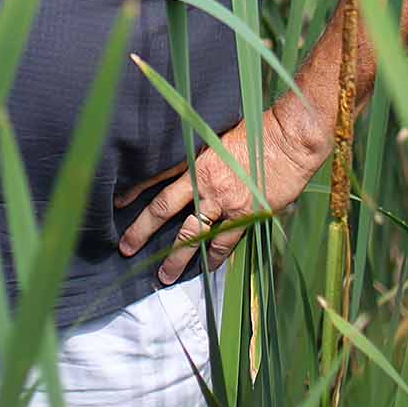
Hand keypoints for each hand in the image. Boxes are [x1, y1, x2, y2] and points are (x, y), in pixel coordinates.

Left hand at [115, 106, 326, 284]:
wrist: (290, 139)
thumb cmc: (259, 130)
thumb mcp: (221, 133)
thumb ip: (203, 153)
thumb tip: (190, 165)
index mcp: (195, 157)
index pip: (156, 175)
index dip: (135, 190)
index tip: (117, 204)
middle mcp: (203, 181)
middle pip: (163, 209)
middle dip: (141, 230)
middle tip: (125, 249)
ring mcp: (223, 200)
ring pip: (191, 234)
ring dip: (175, 257)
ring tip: (163, 276)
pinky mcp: (245, 215)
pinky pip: (224, 242)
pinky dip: (213, 257)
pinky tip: (206, 267)